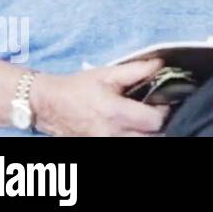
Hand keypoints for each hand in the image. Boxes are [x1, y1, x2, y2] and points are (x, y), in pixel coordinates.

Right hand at [29, 58, 170, 135]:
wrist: (49, 105)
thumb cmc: (78, 88)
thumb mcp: (107, 74)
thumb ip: (136, 70)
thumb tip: (160, 64)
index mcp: (115, 113)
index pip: (155, 122)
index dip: (163, 111)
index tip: (161, 102)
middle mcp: (111, 134)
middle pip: (151, 138)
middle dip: (157, 125)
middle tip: (154, 112)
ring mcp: (104, 144)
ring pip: (138, 144)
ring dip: (146, 134)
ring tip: (143, 120)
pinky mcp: (98, 147)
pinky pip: (124, 146)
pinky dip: (133, 137)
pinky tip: (131, 127)